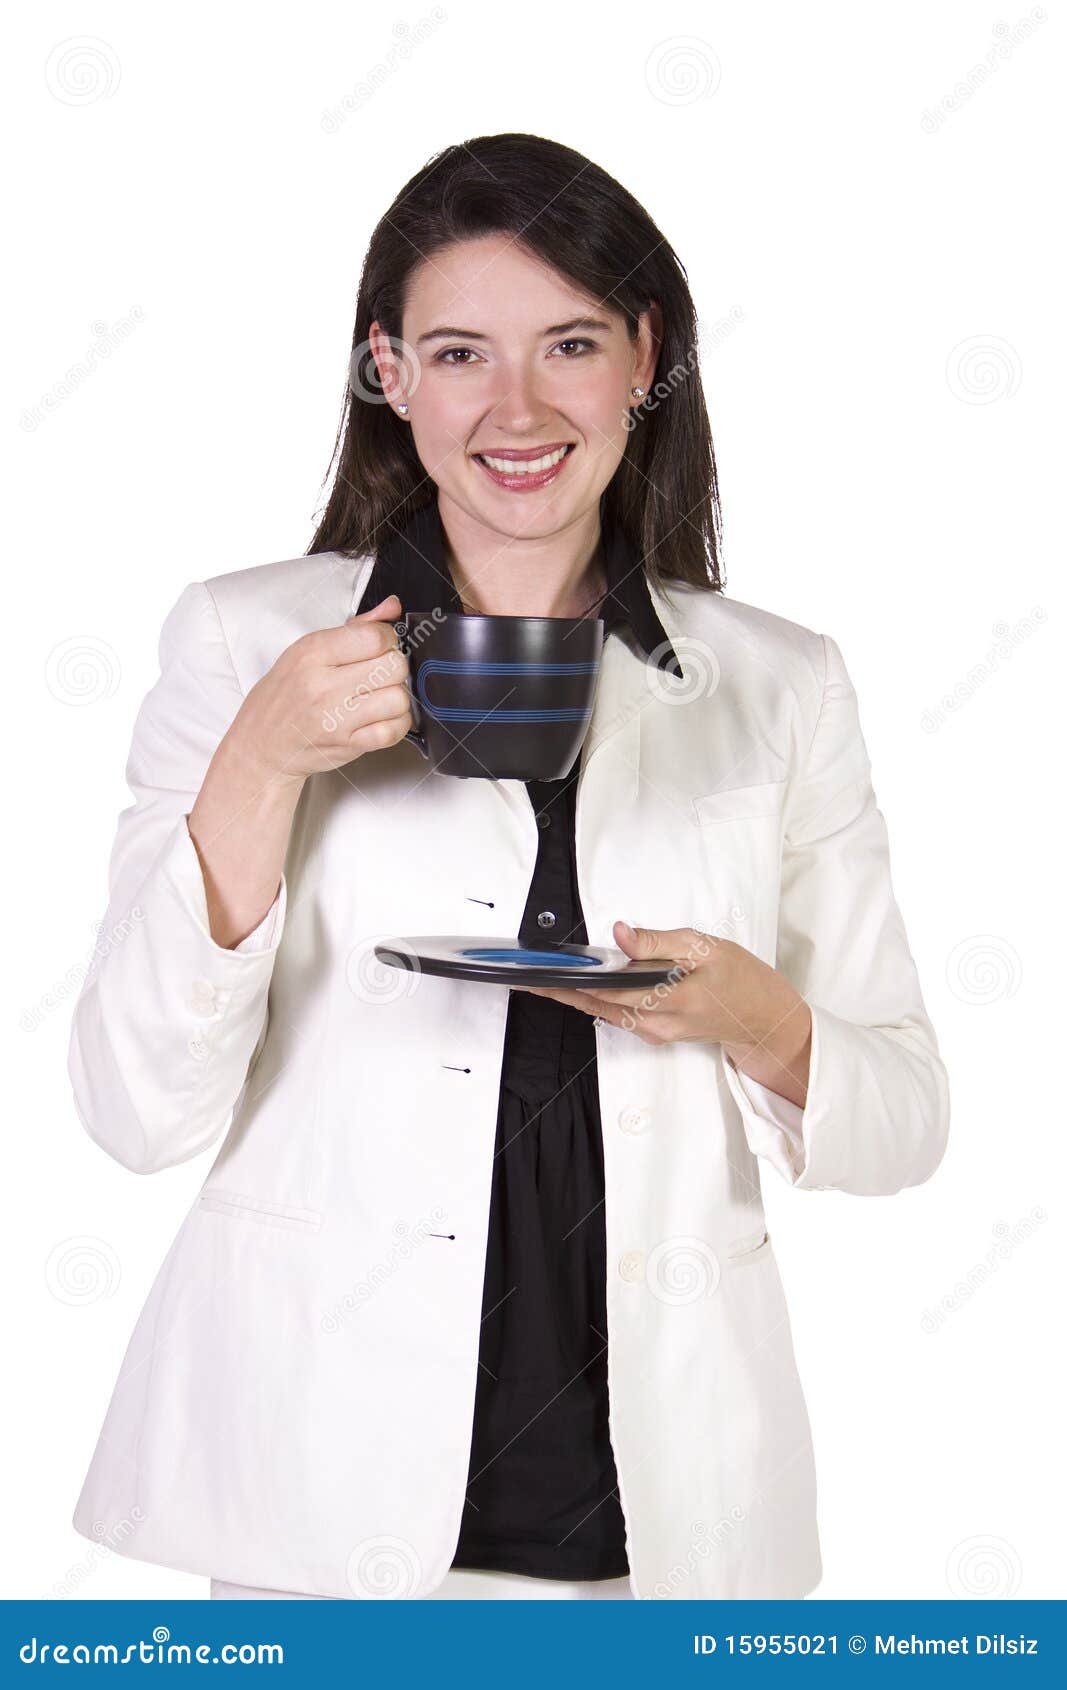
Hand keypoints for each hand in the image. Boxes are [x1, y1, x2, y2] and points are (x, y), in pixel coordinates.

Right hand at [222, 592, 412, 788]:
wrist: (261, 744)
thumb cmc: (283, 696)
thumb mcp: (307, 652)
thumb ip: (355, 628)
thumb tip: (392, 607)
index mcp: (313, 654)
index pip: (374, 637)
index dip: (388, 639)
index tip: (380, 646)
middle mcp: (323, 685)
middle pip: (394, 667)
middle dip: (393, 668)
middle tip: (378, 674)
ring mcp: (336, 718)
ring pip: (399, 699)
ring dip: (395, 698)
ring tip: (377, 697)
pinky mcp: (347, 744)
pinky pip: (393, 731)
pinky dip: (395, 724)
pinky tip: (380, 718)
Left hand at [520, 921, 812, 1107]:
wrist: (761, 1018)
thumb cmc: (739, 978)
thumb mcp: (705, 948)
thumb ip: (660, 941)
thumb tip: (621, 933)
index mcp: (670, 999)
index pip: (607, 990)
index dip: (570, 980)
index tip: (541, 971)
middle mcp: (657, 1024)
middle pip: (595, 1005)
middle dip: (559, 990)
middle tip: (523, 976)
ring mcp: (654, 1032)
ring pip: (602, 1013)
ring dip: (570, 996)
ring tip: (539, 980)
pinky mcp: (654, 1032)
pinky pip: (615, 1016)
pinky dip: (592, 1001)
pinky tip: (574, 988)